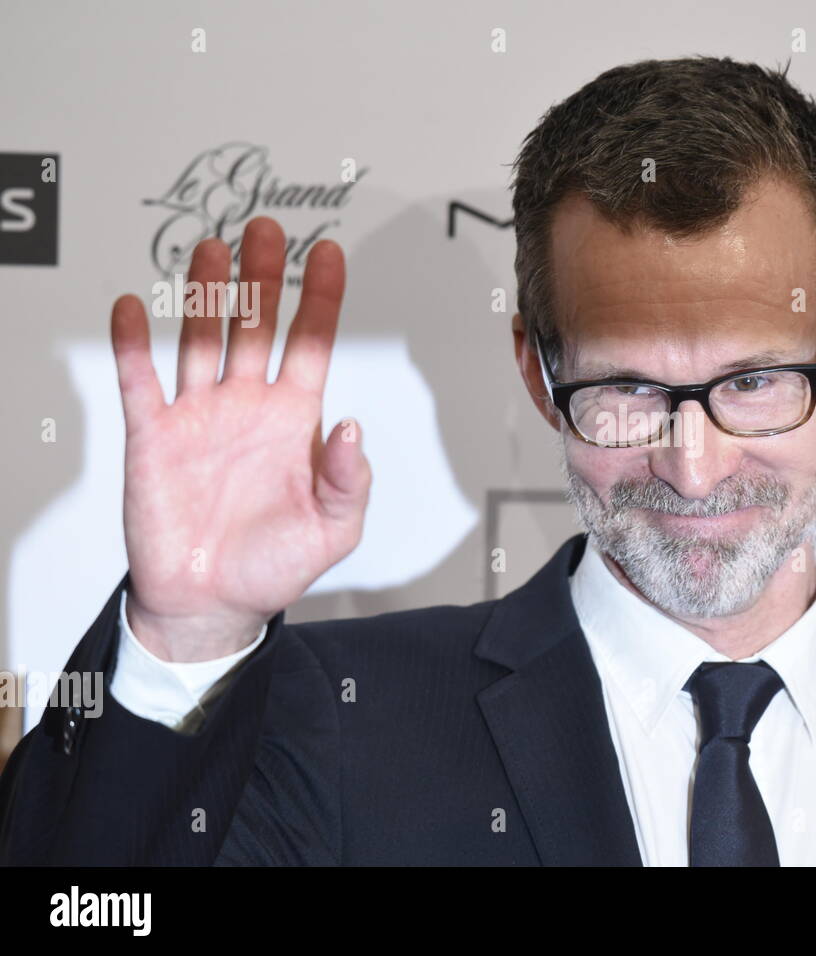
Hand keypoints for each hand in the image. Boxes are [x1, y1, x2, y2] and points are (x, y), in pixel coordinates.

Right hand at [112, 217, 370, 660]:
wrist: (211, 604)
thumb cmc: (273, 568)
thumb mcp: (333, 530)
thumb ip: (348, 480)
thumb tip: (352, 428)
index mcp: (293, 422)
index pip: (310, 345)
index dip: (321, 299)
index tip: (328, 254)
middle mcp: (246, 407)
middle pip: (255, 325)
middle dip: (261, 277)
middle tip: (266, 230)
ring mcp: (199, 416)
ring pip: (200, 338)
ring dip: (205, 293)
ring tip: (211, 249)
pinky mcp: (153, 436)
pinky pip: (140, 381)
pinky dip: (133, 345)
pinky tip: (134, 307)